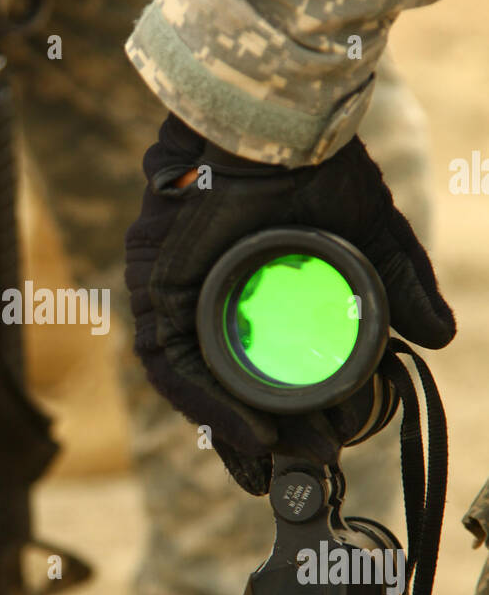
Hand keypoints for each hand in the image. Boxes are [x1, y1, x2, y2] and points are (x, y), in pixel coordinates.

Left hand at [124, 114, 454, 492]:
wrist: (278, 123)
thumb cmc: (313, 166)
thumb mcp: (370, 237)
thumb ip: (399, 286)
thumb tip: (439, 339)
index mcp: (245, 289)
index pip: (255, 371)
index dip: (282, 419)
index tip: (317, 452)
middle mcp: (203, 298)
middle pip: (221, 387)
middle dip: (257, 440)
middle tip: (301, 472)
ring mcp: (174, 294)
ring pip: (194, 386)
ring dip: (231, 432)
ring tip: (274, 466)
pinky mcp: (155, 287)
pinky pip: (170, 364)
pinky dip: (205, 403)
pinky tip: (242, 434)